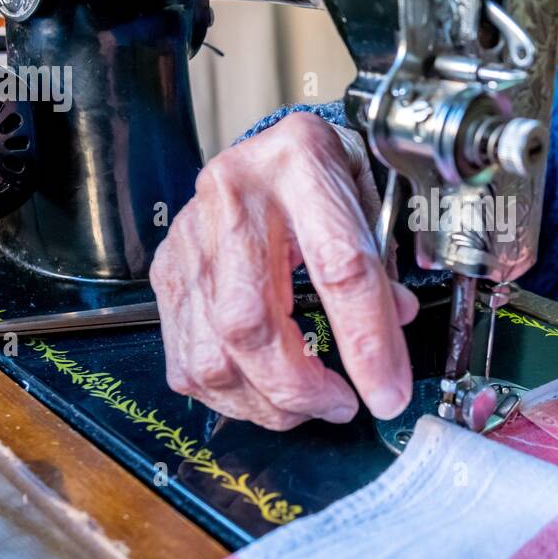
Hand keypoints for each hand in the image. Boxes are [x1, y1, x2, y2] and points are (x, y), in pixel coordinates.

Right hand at [150, 113, 417, 430]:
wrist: (274, 153)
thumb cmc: (326, 178)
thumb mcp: (371, 205)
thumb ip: (383, 274)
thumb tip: (388, 349)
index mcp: (300, 165)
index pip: (338, 266)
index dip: (366, 341)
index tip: (388, 393)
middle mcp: (233, 197)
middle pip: (250, 321)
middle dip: (299, 385)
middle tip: (341, 404)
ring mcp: (190, 238)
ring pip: (210, 353)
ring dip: (265, 401)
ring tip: (305, 404)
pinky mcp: (168, 272)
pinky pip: (185, 360)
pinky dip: (229, 395)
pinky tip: (262, 393)